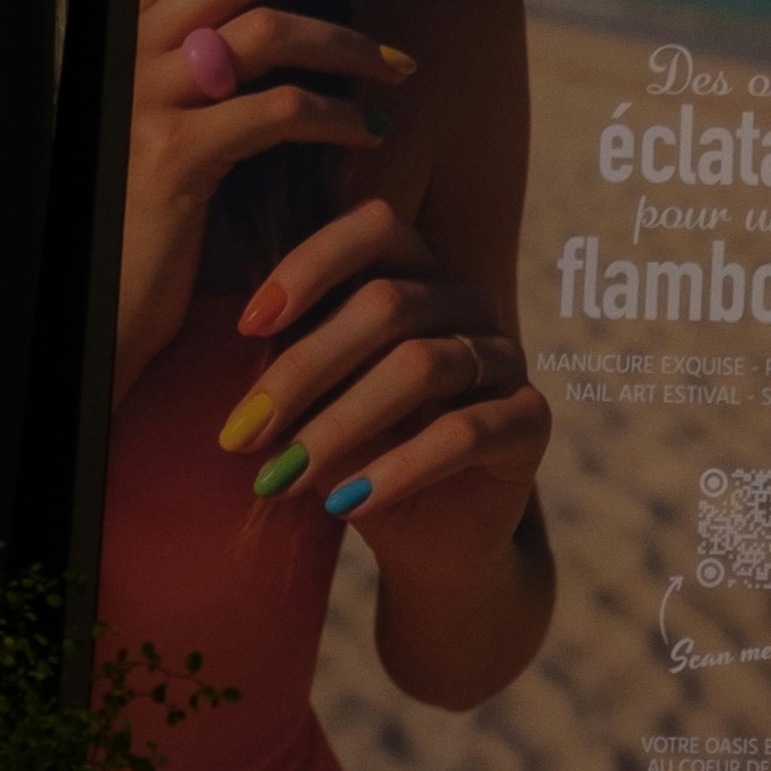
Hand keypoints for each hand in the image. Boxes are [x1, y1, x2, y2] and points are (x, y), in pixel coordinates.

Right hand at [114, 0, 417, 411]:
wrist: (106, 305)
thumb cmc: (155, 206)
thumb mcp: (173, 115)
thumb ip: (206, 50)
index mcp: (130, 35)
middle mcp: (130, 58)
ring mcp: (146, 108)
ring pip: (265, 34)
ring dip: (346, 43)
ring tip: (399, 69)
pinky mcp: (175, 164)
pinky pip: (274, 114)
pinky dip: (334, 115)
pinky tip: (370, 132)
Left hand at [220, 187, 549, 562]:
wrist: (430, 543)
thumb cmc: (363, 457)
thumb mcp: (320, 409)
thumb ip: (299, 377)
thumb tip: (243, 372)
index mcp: (418, 275)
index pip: (376, 228)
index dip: (312, 263)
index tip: (247, 325)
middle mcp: (467, 302)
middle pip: (387, 303)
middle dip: (303, 370)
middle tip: (241, 434)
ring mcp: (506, 357)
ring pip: (420, 367)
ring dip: (337, 427)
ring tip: (281, 480)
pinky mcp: (530, 420)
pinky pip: (463, 433)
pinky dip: (396, 469)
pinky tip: (346, 505)